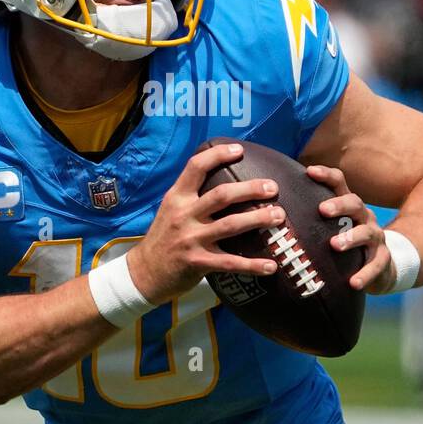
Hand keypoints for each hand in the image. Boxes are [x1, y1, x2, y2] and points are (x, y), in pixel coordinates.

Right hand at [129, 142, 285, 303]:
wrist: (143, 273)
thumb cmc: (163, 238)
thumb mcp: (171, 210)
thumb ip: (191, 196)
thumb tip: (223, 182)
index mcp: (177, 198)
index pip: (196, 167)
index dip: (218, 155)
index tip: (240, 150)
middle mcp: (184, 215)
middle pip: (222, 195)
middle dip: (250, 189)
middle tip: (272, 187)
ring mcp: (191, 239)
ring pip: (230, 225)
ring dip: (258, 219)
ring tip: (279, 216)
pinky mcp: (198, 263)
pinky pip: (231, 263)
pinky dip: (253, 265)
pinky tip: (272, 266)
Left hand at [306, 164, 394, 292]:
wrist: (381, 265)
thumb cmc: (346, 241)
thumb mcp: (333, 226)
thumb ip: (311, 218)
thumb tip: (270, 212)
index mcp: (349, 206)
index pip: (339, 183)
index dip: (326, 175)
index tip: (309, 171)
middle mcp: (364, 217)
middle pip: (355, 203)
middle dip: (339, 205)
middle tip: (323, 210)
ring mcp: (376, 236)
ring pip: (366, 233)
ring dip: (351, 237)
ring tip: (335, 245)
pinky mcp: (383, 258)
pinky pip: (376, 265)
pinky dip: (365, 274)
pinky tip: (353, 283)